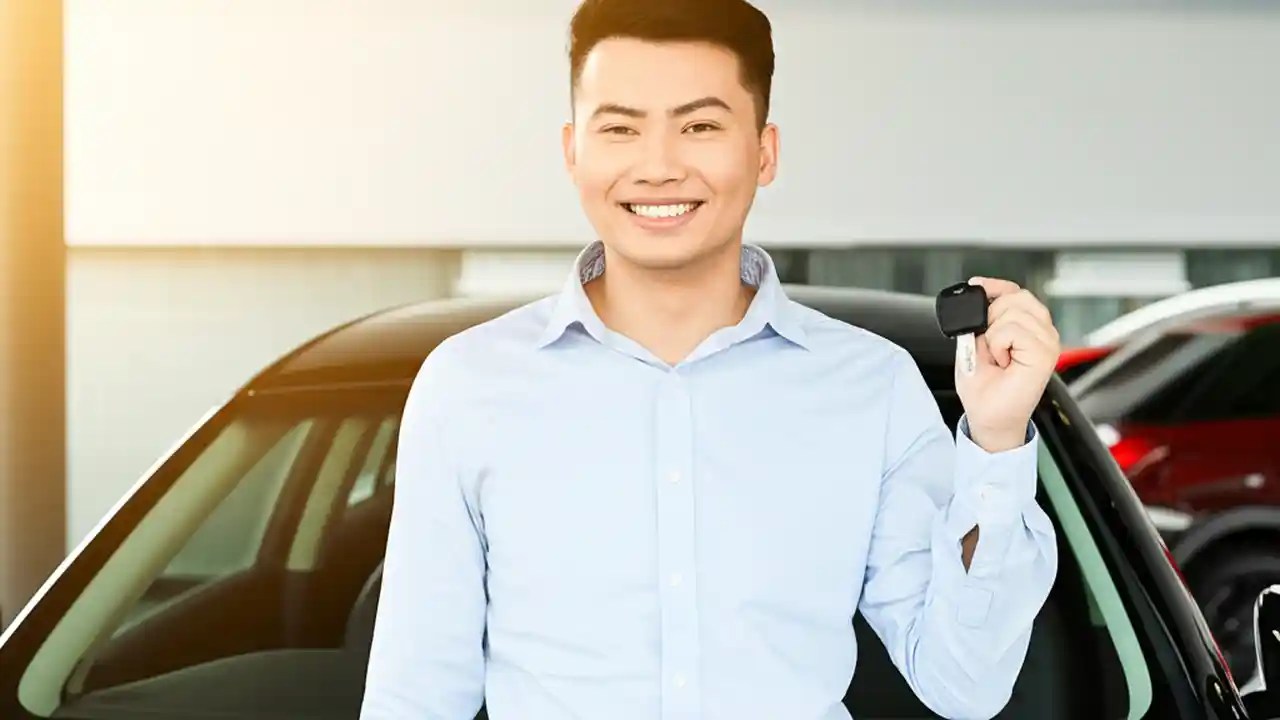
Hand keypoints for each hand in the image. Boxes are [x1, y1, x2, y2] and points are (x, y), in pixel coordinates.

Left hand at [955, 277, 1060, 451]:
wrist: (988, 417)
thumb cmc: (984, 388)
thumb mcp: (975, 342)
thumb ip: (980, 318)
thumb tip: (979, 291)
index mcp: (1029, 328)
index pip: (1017, 292)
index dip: (995, 287)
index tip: (976, 286)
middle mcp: (1043, 332)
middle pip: (1016, 296)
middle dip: (991, 316)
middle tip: (990, 346)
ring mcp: (1048, 341)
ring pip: (1013, 310)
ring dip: (993, 335)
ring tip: (998, 357)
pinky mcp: (1046, 352)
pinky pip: (1013, 328)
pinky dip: (998, 344)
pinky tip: (1003, 361)